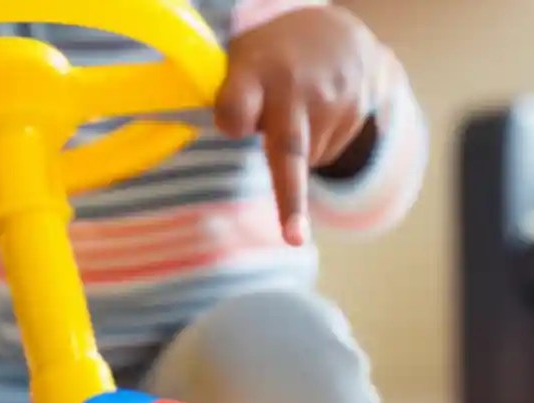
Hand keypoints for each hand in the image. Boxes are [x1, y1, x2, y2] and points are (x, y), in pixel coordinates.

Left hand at [215, 6, 392, 244]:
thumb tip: (179, 135)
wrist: (339, 34)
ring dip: (294, 150)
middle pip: (288, 152)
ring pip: (304, 161)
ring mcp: (329, 106)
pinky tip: (315, 114)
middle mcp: (294, 92)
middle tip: (292, 239)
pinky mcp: (354, 118)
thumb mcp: (241, 59)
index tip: (233, 124)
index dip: (233, 118)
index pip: (238, 107)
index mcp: (255, 75)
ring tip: (292, 111)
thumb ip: (223, 97)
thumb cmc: (270, 56)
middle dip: (290, 201)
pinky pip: (325, 154)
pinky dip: (315, 144)